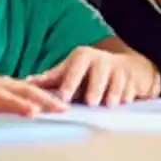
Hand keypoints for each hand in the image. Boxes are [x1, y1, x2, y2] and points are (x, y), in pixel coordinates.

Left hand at [28, 46, 160, 105]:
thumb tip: (26, 83)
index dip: (70, 82)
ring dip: (113, 93)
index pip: (75, 68)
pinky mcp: (133, 78)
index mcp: (83, 57)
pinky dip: (126, 97)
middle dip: (94, 87)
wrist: (128, 67)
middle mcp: (102, 60)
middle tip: (90, 101)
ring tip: (109, 104)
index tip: (63, 97)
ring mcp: (119, 69)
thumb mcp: (71, 70)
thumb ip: (51, 78)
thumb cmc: (91, 72)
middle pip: (98, 73)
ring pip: (116, 81)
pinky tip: (123, 102)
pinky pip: (130, 89)